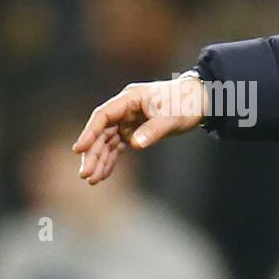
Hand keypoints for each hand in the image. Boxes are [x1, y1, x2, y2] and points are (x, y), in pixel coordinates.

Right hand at [71, 72, 206, 184]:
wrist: (200, 100)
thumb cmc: (186, 103)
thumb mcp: (172, 117)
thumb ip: (153, 130)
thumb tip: (134, 144)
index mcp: (130, 99)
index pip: (103, 116)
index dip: (90, 132)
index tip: (79, 149)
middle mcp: (125, 109)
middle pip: (102, 132)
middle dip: (93, 153)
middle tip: (85, 174)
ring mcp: (128, 120)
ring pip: (108, 141)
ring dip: (100, 159)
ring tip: (92, 180)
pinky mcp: (135, 130)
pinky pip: (118, 146)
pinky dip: (112, 159)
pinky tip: (104, 174)